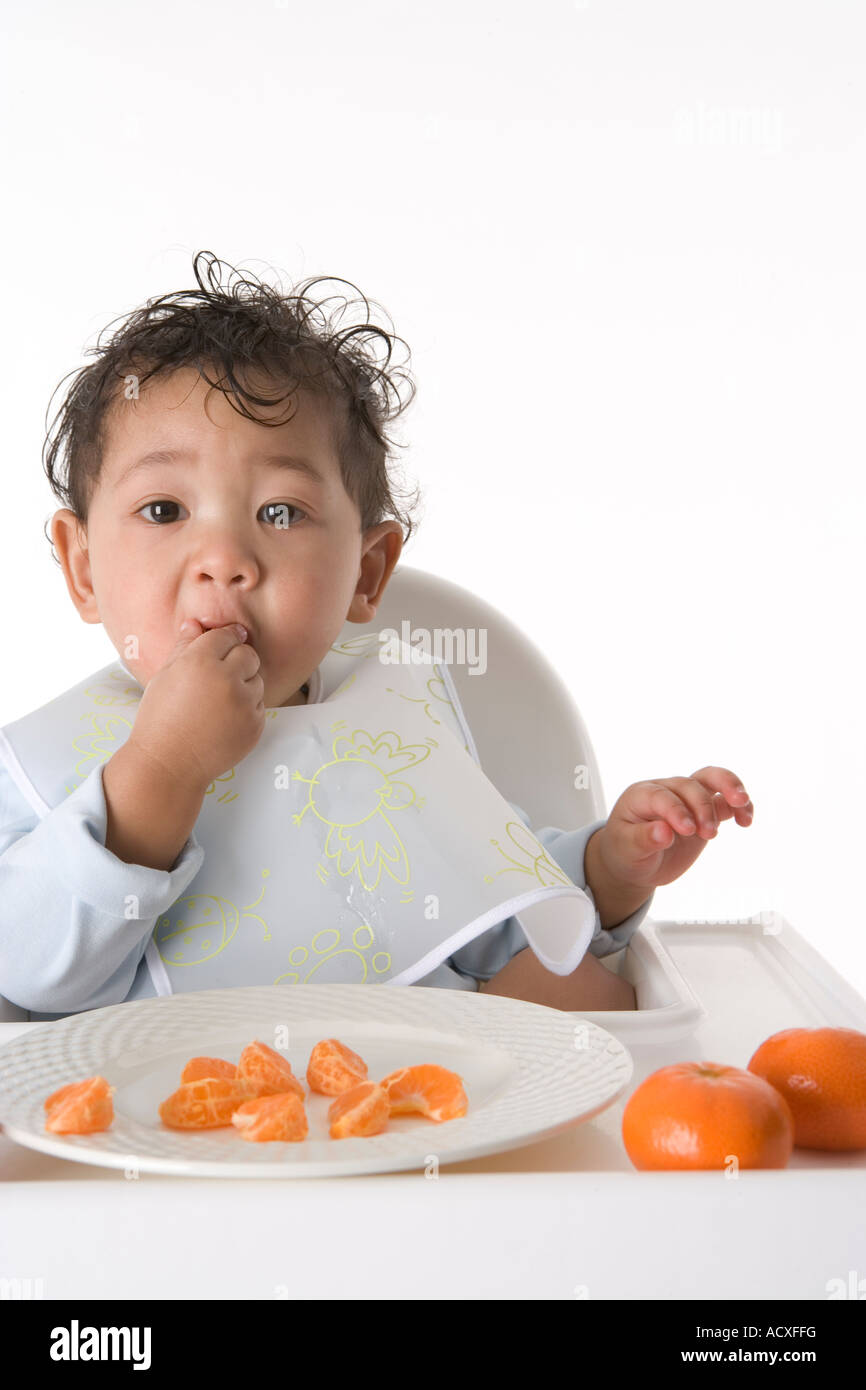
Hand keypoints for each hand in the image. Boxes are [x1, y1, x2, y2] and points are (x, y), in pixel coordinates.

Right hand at [128, 620, 265, 791]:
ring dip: (244, 685)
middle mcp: (227, 679)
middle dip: (237, 660)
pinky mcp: (255, 725)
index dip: (224, 640)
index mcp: (200, 661)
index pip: (226, 635)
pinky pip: (259, 706)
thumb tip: (195, 623)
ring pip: (257, 680)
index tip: (223, 645)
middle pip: (248, 654)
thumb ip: (184, 647)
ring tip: (218, 702)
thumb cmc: (159, 719)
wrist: (168, 764)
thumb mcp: (164, 677)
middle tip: (219, 676)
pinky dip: (247, 709)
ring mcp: (244, 703)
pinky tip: (224, 719)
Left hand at [592, 766, 753, 892]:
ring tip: (741, 804)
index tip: (688, 830)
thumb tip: (664, 832)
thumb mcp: (628, 850)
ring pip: (710, 779)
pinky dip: (739, 806)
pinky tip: (746, 819)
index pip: (662, 796)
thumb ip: (643, 840)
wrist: (636, 861)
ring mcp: (686, 798)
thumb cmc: (626, 852)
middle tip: (709, 834)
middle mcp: (665, 791)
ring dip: (728, 788)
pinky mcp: (704, 811)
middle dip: (702, 807)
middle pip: (689, 785)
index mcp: (641, 796)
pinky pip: (724, 801)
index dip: (676, 810)